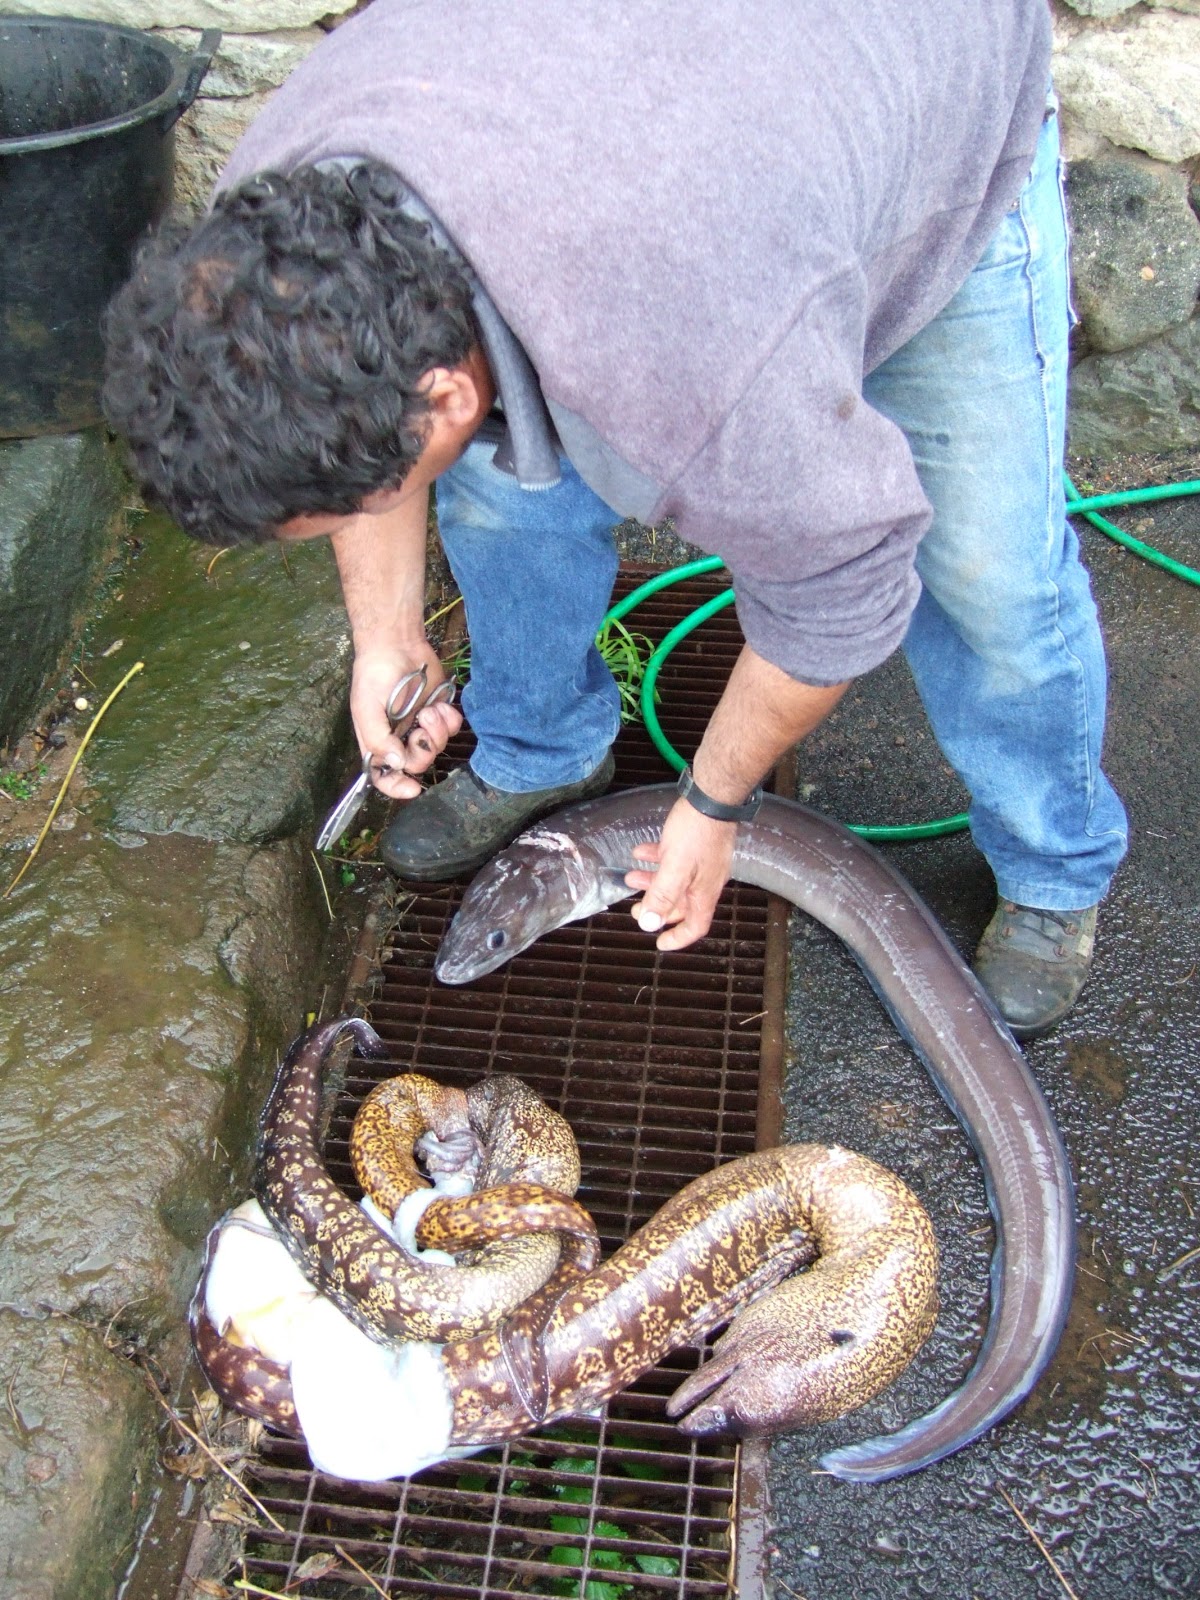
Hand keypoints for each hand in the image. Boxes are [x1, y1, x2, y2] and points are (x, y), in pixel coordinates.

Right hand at [350, 644, 462, 800]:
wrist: (396, 644)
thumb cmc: (374, 674)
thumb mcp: (365, 707)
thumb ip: (378, 738)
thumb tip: (396, 763)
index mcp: (378, 742)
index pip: (384, 776)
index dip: (397, 788)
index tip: (413, 788)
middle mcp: (399, 739)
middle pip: (417, 763)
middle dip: (425, 748)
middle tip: (422, 724)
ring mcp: (421, 727)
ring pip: (438, 747)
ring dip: (438, 730)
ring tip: (429, 709)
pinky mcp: (439, 713)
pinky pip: (452, 729)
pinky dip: (450, 719)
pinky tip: (440, 704)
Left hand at [623, 796, 736, 951]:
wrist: (713, 798)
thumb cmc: (697, 832)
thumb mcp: (675, 868)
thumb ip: (662, 896)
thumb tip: (649, 924)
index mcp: (704, 892)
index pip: (696, 926)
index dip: (678, 938)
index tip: (660, 942)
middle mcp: (706, 881)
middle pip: (682, 905)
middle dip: (657, 909)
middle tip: (636, 909)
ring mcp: (703, 862)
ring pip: (676, 881)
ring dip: (653, 883)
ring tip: (631, 878)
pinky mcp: (697, 845)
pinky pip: (675, 859)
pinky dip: (657, 860)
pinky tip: (641, 852)